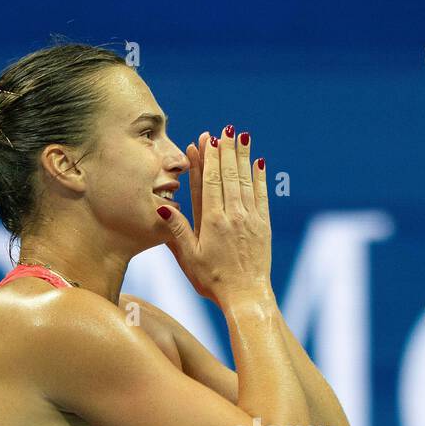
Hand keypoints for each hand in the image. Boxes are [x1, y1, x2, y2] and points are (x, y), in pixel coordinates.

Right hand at [155, 125, 272, 305]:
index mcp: (212, 221)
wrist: (246, 297)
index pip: (211, 181)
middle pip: (229, 175)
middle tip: (225, 128)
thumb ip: (177, 230)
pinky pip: (262, 195)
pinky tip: (258, 162)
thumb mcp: (189, 257)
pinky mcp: (263, 226)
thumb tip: (161, 204)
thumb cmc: (213, 281)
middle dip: (226, 150)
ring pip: (246, 181)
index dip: (209, 158)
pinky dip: (259, 177)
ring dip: (243, 156)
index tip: (206, 138)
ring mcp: (250, 219)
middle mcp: (233, 215)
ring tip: (241, 135)